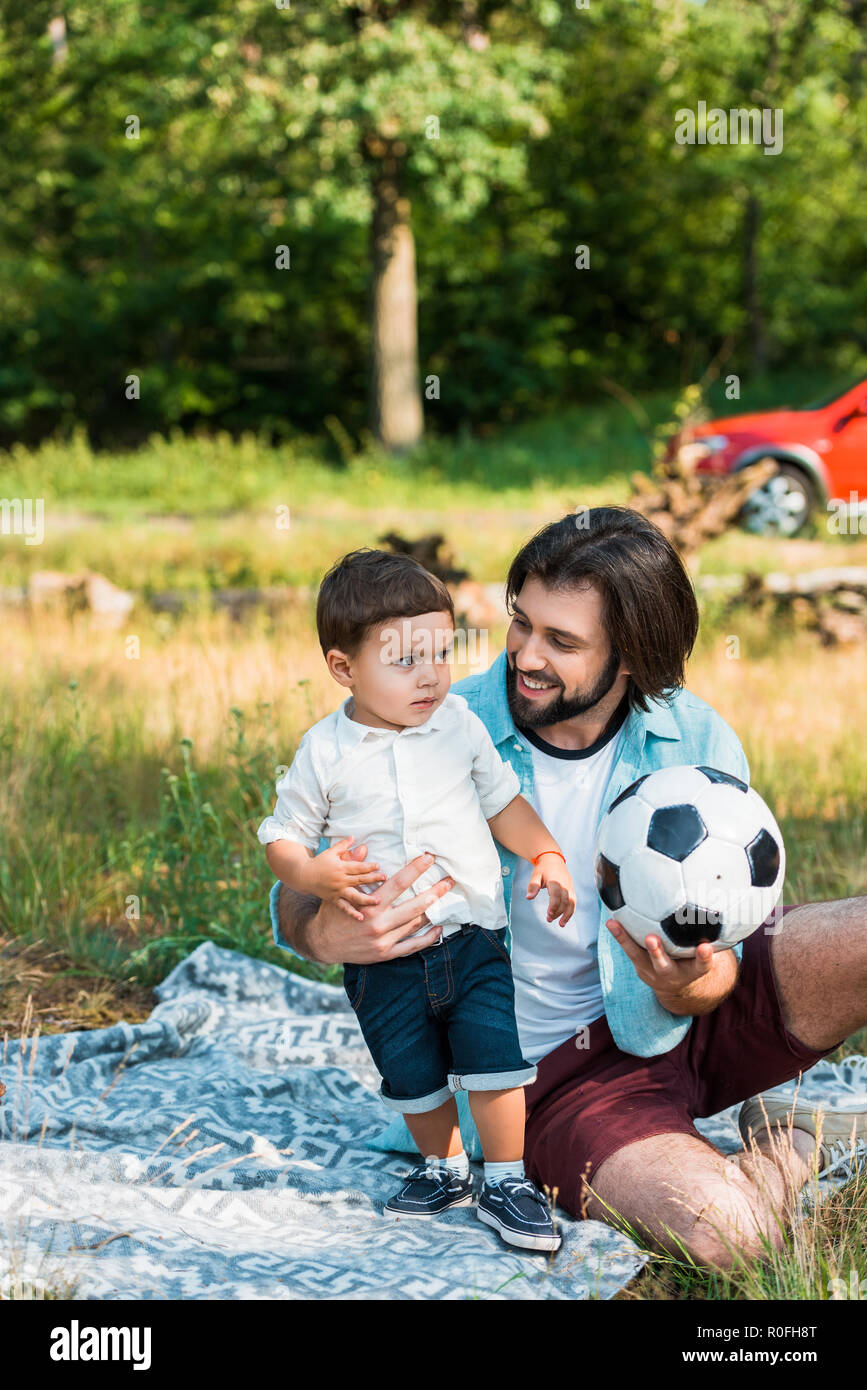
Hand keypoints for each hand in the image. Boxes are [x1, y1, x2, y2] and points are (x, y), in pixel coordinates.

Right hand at [302, 836, 387, 918]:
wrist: (304, 876)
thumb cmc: (319, 862)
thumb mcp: (331, 852)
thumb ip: (343, 845)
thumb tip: (354, 836)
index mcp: (340, 867)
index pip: (357, 867)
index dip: (368, 866)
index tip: (379, 866)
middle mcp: (340, 880)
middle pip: (359, 880)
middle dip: (373, 879)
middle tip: (385, 879)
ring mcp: (337, 891)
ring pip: (354, 896)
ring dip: (366, 899)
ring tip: (378, 901)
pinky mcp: (333, 899)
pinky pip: (344, 907)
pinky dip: (352, 913)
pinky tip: (361, 918)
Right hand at [303, 849, 454, 964]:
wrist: (322, 943)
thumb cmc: (333, 913)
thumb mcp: (341, 890)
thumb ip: (353, 868)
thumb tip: (363, 847)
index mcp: (369, 906)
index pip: (399, 883)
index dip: (416, 869)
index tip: (430, 858)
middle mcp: (379, 923)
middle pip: (415, 905)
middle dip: (435, 891)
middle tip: (450, 881)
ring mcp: (383, 941)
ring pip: (416, 924)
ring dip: (433, 911)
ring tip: (445, 899)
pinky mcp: (385, 954)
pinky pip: (412, 946)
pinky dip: (428, 938)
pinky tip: (438, 928)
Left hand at [527, 853, 575, 926]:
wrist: (553, 859)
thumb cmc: (543, 868)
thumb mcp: (535, 875)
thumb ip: (533, 886)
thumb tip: (528, 898)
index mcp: (555, 880)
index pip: (556, 895)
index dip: (553, 906)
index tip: (548, 915)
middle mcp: (565, 884)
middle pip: (564, 901)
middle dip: (558, 912)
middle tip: (549, 919)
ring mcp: (569, 887)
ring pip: (571, 903)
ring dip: (567, 914)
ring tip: (561, 924)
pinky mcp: (571, 889)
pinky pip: (573, 902)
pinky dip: (570, 911)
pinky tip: (564, 919)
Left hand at [605, 919, 733, 1014]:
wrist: (677, 987)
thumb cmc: (695, 959)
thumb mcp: (707, 952)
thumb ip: (715, 934)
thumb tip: (728, 900)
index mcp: (694, 971)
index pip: (702, 965)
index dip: (704, 957)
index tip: (706, 947)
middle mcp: (673, 974)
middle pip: (664, 964)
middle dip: (657, 952)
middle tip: (651, 938)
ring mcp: (653, 972)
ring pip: (638, 957)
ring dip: (626, 940)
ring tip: (614, 924)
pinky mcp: (640, 967)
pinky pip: (629, 950)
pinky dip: (620, 935)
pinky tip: (611, 920)